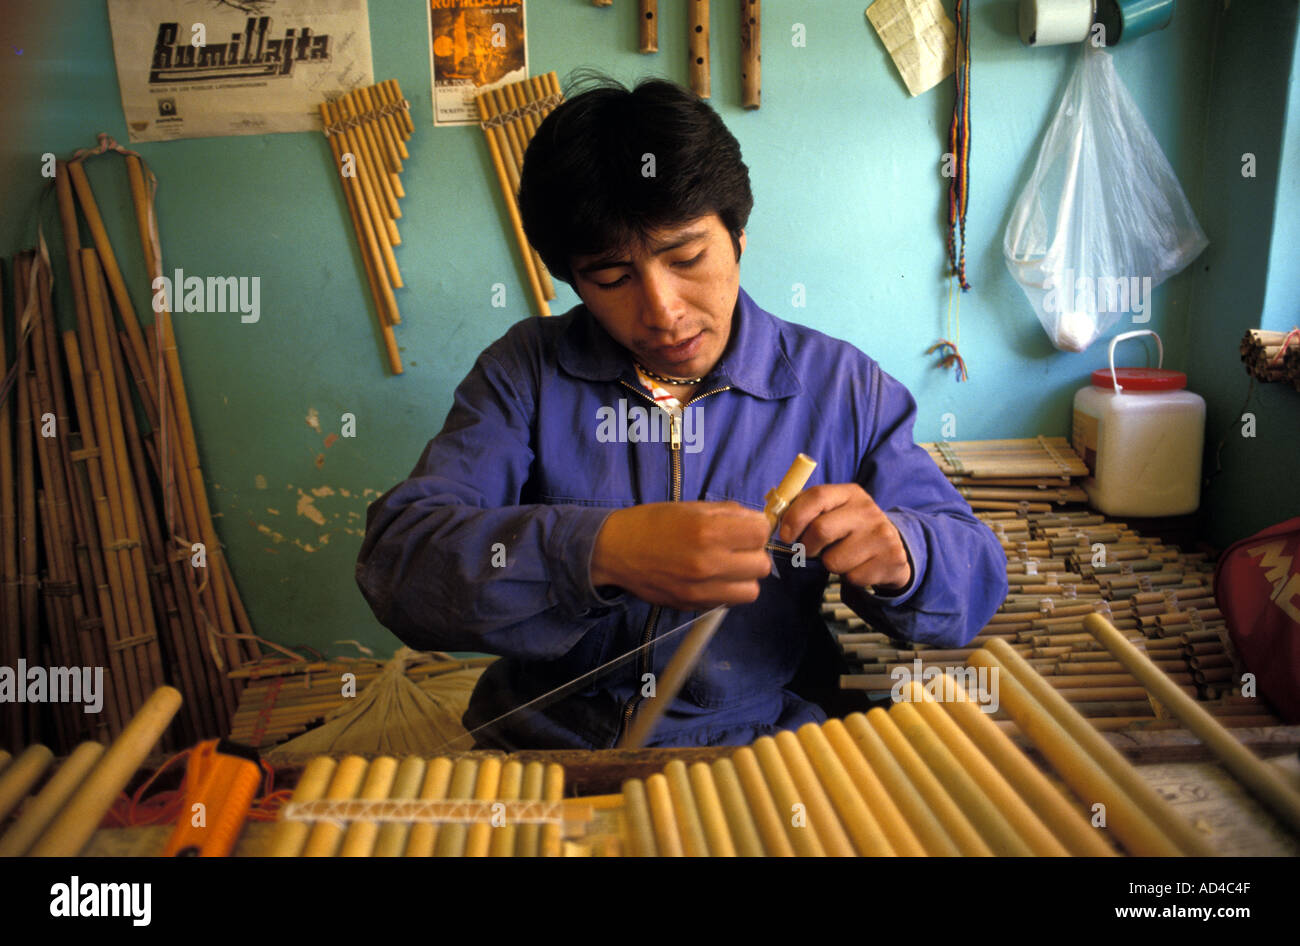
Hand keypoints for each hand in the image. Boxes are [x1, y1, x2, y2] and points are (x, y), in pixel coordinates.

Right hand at [591, 501, 771, 609]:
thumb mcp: (690, 507)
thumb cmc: (652, 523)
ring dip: (744, 577)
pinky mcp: (693, 605)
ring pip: (752, 591)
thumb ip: (727, 513)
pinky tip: (711, 578)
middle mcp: (708, 562)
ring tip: (727, 566)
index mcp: (708, 530)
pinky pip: (729, 602)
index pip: (761, 533)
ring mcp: (701, 589)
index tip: (745, 527)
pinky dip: (727, 591)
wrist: (615, 550)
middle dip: (752, 553)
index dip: (756, 528)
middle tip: (736, 547)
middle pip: (761, 565)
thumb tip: (756, 520)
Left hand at [776, 484, 911, 591]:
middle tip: (810, 550)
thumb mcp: (834, 511)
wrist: (892, 548)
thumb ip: (807, 509)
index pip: (817, 496)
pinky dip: (849, 577)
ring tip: (842, 556)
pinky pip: (852, 577)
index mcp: (850, 493)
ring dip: (830, 564)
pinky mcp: (891, 559)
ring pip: (834, 561)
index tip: (784, 535)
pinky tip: (859, 566)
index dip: (794, 517)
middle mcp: (868, 510)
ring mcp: (882, 535)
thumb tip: (774, 515)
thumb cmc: (850, 529)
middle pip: (821, 530)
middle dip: (807, 547)